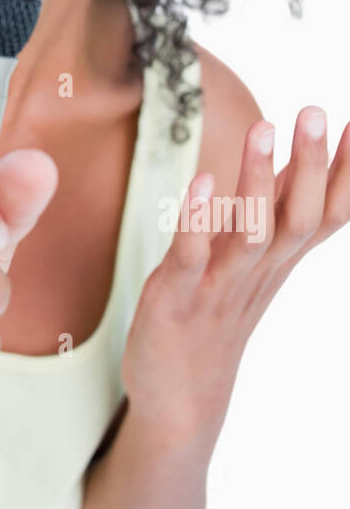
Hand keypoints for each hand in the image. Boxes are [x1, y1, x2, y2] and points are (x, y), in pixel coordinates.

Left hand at [120, 107, 349, 433]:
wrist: (179, 397)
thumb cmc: (216, 312)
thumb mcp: (255, 258)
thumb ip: (276, 209)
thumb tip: (299, 155)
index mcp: (281, 260)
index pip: (329, 213)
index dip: (346, 172)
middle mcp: (260, 272)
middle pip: (300, 217)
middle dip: (310, 164)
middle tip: (314, 111)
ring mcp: (219, 287)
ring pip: (251, 233)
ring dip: (257, 182)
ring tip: (264, 128)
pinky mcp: (176, 298)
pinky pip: (190, 256)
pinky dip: (195, 221)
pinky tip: (199, 182)